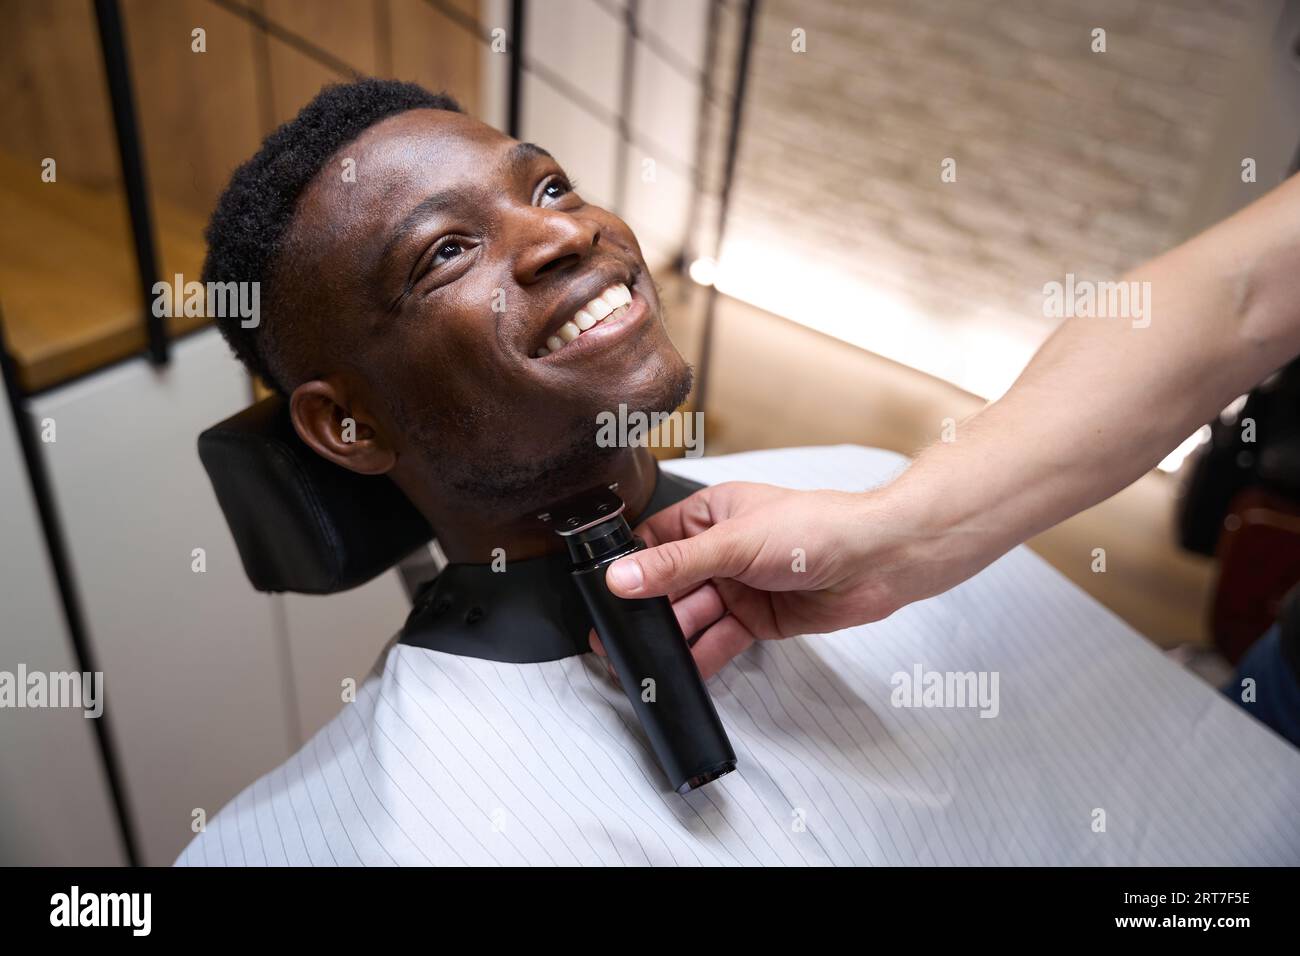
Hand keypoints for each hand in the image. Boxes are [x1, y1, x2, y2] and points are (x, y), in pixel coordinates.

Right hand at [588, 480, 977, 677]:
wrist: (879, 561)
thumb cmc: (817, 527)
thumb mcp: (734, 542)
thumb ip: (675, 565)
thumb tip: (621, 577)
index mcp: (712, 515)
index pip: (655, 541)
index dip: (629, 568)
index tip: (602, 595)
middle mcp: (722, 551)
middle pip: (670, 586)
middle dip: (646, 613)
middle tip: (613, 641)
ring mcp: (740, 586)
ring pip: (693, 616)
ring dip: (671, 639)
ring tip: (643, 663)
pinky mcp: (759, 619)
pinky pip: (720, 640)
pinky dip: (702, 657)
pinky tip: (681, 673)